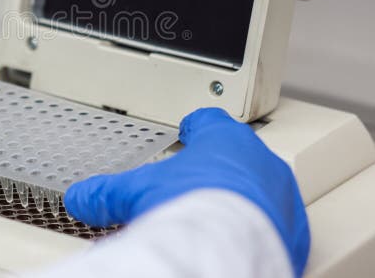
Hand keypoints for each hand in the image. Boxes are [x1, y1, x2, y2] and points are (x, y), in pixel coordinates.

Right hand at [64, 108, 308, 275]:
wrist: (226, 254)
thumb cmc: (192, 209)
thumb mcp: (136, 194)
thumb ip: (107, 193)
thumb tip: (81, 197)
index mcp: (225, 139)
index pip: (212, 120)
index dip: (198, 126)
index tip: (192, 129)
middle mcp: (261, 162)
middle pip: (241, 155)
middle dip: (220, 167)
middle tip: (201, 181)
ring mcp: (283, 198)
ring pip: (264, 188)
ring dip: (244, 198)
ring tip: (219, 217)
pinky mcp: (293, 234)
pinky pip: (277, 225)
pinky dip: (258, 231)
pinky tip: (237, 243)